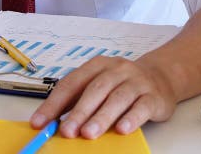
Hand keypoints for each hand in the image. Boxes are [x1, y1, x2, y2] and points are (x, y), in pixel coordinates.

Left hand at [30, 55, 177, 138]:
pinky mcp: (153, 96)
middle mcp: (117, 70)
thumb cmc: (122, 84)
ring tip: (88, 134)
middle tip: (66, 131)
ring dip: (102, 117)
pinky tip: (121, 129)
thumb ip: (78, 100)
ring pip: (118, 98)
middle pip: (95, 89)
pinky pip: (142, 107)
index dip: (54, 103)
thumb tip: (53, 123)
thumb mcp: (99, 85)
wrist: (160, 77)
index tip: (39, 122)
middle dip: (79, 111)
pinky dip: (131, 118)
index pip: (72, 82)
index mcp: (97, 65)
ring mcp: (136, 81)